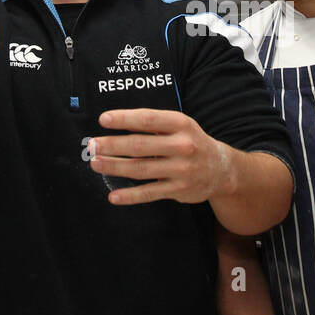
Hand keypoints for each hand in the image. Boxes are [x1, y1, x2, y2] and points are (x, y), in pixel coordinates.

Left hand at [88, 108, 232, 206]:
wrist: (222, 170)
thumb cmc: (193, 143)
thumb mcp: (181, 126)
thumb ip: (154, 124)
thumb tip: (118, 123)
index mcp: (181, 124)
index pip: (148, 119)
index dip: (124, 119)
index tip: (103, 120)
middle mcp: (183, 146)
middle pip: (140, 145)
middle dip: (112, 145)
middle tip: (92, 145)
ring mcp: (181, 170)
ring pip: (141, 169)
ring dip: (115, 167)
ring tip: (95, 163)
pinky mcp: (178, 190)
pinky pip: (149, 193)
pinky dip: (130, 196)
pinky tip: (114, 196)